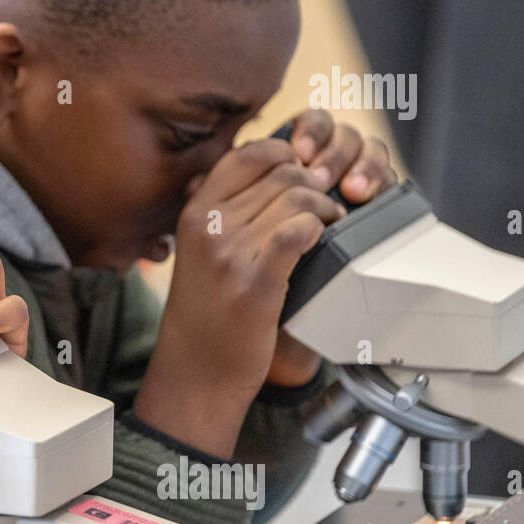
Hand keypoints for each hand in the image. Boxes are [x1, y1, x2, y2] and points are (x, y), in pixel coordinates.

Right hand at [134, 140, 343, 456]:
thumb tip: (274, 172)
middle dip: (314, 185)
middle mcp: (208, 226)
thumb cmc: (206, 311)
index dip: (286, 156)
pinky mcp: (256, 283)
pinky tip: (320, 242)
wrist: (196, 369)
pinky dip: (319, 229)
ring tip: (329, 224)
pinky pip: (299, 230)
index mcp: (194, 212)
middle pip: (282, 173)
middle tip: (324, 207)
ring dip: (325, 207)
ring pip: (297, 198)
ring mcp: (230, 254)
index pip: (248, 154)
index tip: (300, 177)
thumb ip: (225, 211)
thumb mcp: (198, 250)